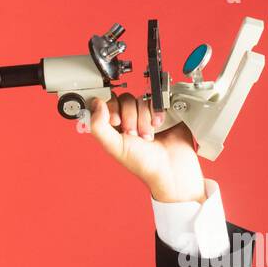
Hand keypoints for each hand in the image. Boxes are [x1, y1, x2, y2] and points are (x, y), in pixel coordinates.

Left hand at [87, 94, 205, 203]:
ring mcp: (145, 114)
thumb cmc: (143, 163)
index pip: (107, 103)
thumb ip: (99, 126)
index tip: (116, 122)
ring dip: (144, 119)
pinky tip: (158, 125)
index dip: (111, 109)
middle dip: (130, 118)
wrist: (170, 167)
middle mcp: (128, 119)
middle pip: (125, 100)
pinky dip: (156, 113)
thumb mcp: (114, 146)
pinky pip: (156, 100)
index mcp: (113, 128)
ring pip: (140, 100)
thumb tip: (96, 103)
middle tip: (134, 135)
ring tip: (148, 136)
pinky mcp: (161, 111)